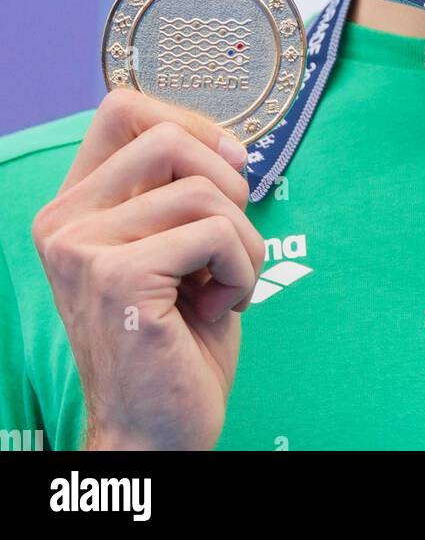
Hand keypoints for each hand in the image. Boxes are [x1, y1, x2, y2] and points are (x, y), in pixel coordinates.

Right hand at [31, 88, 264, 450]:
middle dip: (227, 186)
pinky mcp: (118, 276)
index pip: (123, 109)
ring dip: (243, 241)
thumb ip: (181, 191)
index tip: (226, 164)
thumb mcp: (174, 247)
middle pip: (170, 138)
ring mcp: (84, 248)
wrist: (157, 429)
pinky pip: (215, 233)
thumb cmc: (176, 340)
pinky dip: (242, 270)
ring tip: (226, 286)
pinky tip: (219, 308)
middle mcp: (66, 222)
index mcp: (76, 207)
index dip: (189, 122)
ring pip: (202, 190)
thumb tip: (227, 143)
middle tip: (228, 242)